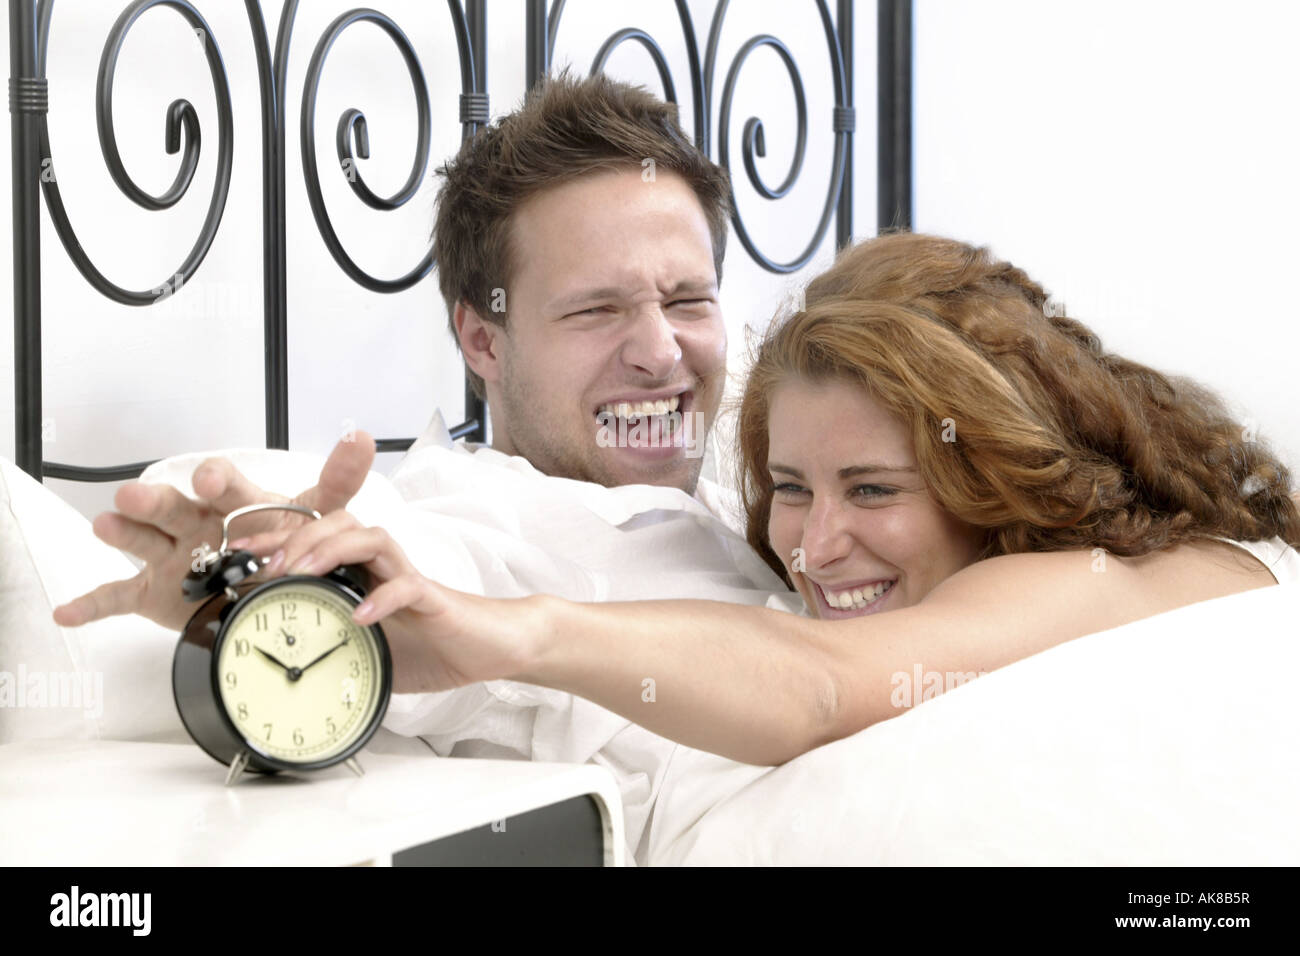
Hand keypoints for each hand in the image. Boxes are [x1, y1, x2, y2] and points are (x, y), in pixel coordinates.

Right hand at [52, 432, 376, 631]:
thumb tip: (360, 436)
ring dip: (123, 534)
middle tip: (137, 497)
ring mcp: (171, 556)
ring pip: (141, 541)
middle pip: (172, 507)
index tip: (210, 479)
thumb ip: (337, 480)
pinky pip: (116, 598)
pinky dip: (91, 605)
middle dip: (155, 500)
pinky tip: (67, 611)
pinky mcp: (153, 592)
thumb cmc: (281, 539)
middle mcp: (196, 523)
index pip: (224, 485)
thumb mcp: (315, 511)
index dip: (216, 480)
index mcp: (233, 503)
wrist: (265, 586)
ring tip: (107, 524)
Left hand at [236, 509, 541, 693]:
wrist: (487, 647)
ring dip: (332, 549)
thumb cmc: (429, 644)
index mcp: (361, 573)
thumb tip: (282, 671)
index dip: (273, 540)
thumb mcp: (365, 649)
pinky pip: (406, 586)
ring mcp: (406, 577)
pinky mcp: (432, 597)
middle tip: (265, 565)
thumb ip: (331, 648)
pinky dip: (382, 598)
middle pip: (339, 522)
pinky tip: (361, 614)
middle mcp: (381, 566)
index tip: (235, 554)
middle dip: (297, 537)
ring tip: (303, 573)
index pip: (315, 539)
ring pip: (371, 537)